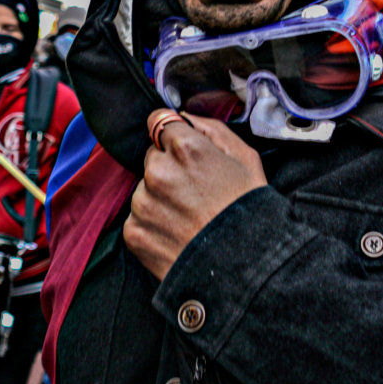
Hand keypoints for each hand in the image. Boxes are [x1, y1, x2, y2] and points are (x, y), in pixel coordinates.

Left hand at [124, 111, 267, 280]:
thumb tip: (186, 117)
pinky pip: (138, 216)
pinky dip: (153, 222)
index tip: (178, 144)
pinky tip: (178, 232)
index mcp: (188, 149)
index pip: (160, 122)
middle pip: (153, 157)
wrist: (242, 266)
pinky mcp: (134, 231)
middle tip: (196, 189)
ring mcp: (143, 203)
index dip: (172, 133)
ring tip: (189, 215)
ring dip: (160, 196)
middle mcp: (159, 172)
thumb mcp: (246, 159)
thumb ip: (214, 129)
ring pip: (144, 188)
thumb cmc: (249, 211)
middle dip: (169, 167)